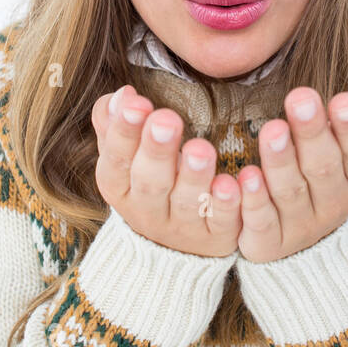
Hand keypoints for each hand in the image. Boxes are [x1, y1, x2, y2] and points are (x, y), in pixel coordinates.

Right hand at [92, 84, 242, 257]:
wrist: (170, 251)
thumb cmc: (147, 182)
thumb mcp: (125, 157)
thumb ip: (116, 124)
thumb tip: (123, 95)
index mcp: (119, 186)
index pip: (116, 158)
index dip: (125, 132)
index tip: (137, 102)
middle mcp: (147, 210)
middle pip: (150, 182)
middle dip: (157, 151)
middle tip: (167, 119)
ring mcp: (182, 227)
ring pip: (186, 204)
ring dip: (193, 176)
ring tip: (201, 149)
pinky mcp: (214, 238)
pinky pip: (221, 222)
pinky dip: (226, 205)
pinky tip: (231, 184)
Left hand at [236, 88, 347, 263]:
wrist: (295, 241)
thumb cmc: (322, 178)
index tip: (345, 100)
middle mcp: (331, 206)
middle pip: (323, 168)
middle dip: (313, 133)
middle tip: (301, 99)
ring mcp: (298, 227)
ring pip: (289, 192)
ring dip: (280, 160)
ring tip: (272, 129)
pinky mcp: (266, 243)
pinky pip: (259, 221)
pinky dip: (251, 201)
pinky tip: (242, 178)